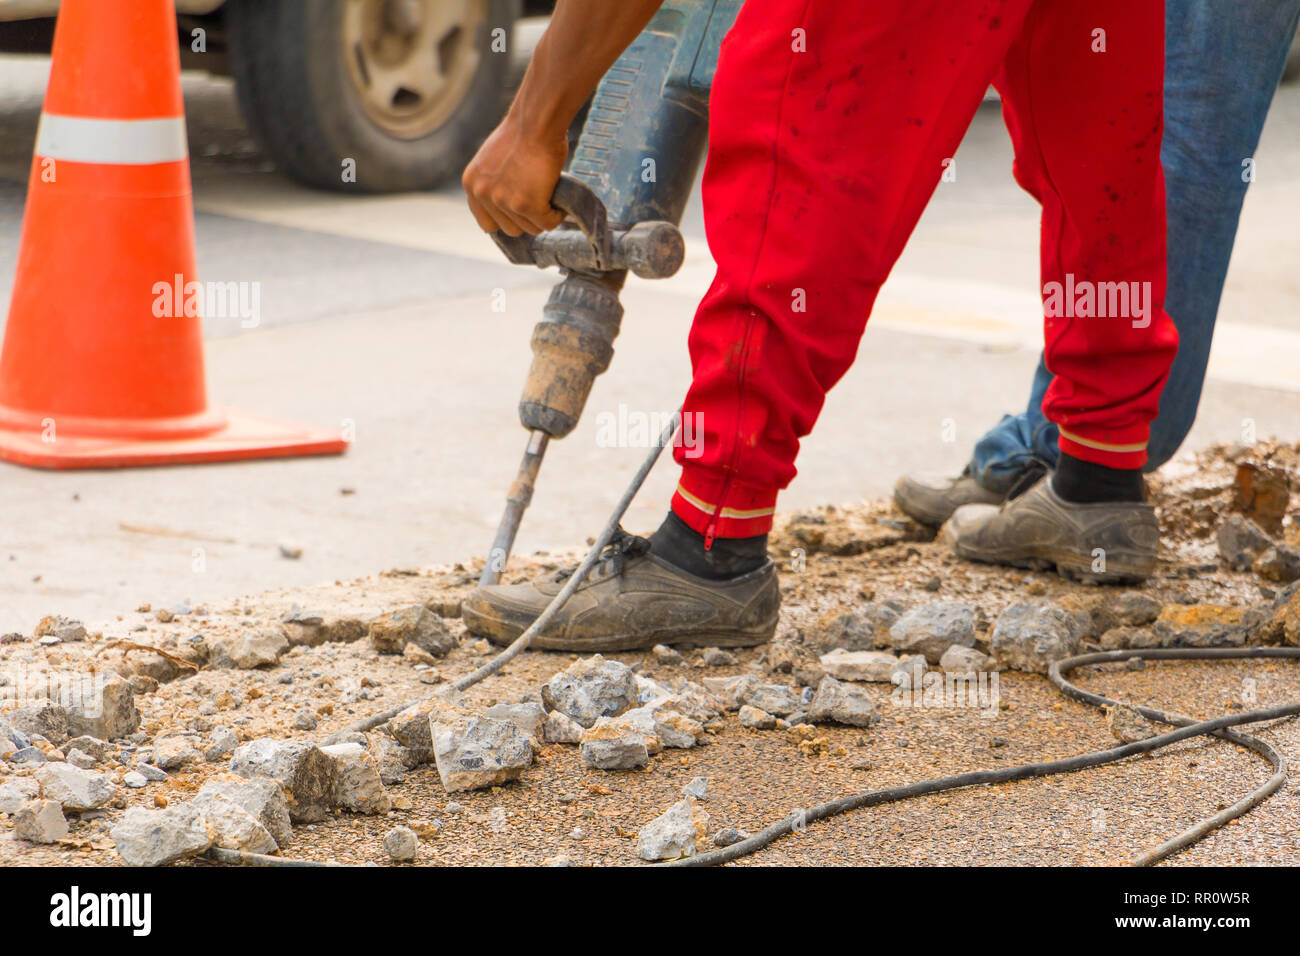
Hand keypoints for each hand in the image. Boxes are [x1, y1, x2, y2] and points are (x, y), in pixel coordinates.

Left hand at [462, 116, 568, 236]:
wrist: (536, 122)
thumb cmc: (523, 133)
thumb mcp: (494, 160)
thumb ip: (494, 184)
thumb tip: (509, 207)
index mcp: (472, 184)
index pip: (487, 223)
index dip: (507, 221)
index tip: (520, 214)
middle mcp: (483, 194)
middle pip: (510, 229)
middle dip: (527, 219)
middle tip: (540, 202)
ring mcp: (503, 201)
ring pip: (530, 228)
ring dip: (543, 217)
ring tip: (551, 198)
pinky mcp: (526, 205)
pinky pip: (547, 223)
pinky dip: (557, 215)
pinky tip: (560, 203)